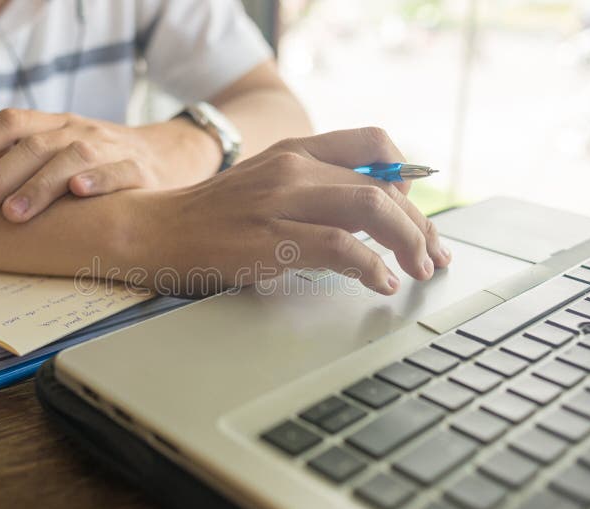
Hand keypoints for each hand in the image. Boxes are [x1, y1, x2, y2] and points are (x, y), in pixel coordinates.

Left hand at [0, 108, 219, 223]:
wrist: (171, 155)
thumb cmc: (104, 164)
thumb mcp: (66, 153)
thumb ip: (28, 164)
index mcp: (57, 125)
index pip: (10, 123)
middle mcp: (80, 131)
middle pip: (32, 146)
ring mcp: (112, 148)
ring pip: (71, 158)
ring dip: (39, 185)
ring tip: (13, 213)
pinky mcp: (141, 171)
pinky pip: (119, 171)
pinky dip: (99, 180)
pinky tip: (79, 191)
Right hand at [127, 127, 450, 295]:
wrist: (157, 229)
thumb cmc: (214, 215)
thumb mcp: (267, 184)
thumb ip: (313, 187)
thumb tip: (368, 212)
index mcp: (296, 151)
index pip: (375, 145)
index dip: (408, 179)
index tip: (417, 214)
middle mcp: (294, 168)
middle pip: (382, 186)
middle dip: (421, 226)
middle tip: (433, 256)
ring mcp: (281, 201)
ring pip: (370, 208)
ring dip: (408, 241)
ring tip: (418, 269)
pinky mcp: (270, 239)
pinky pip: (338, 246)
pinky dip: (370, 266)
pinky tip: (380, 282)